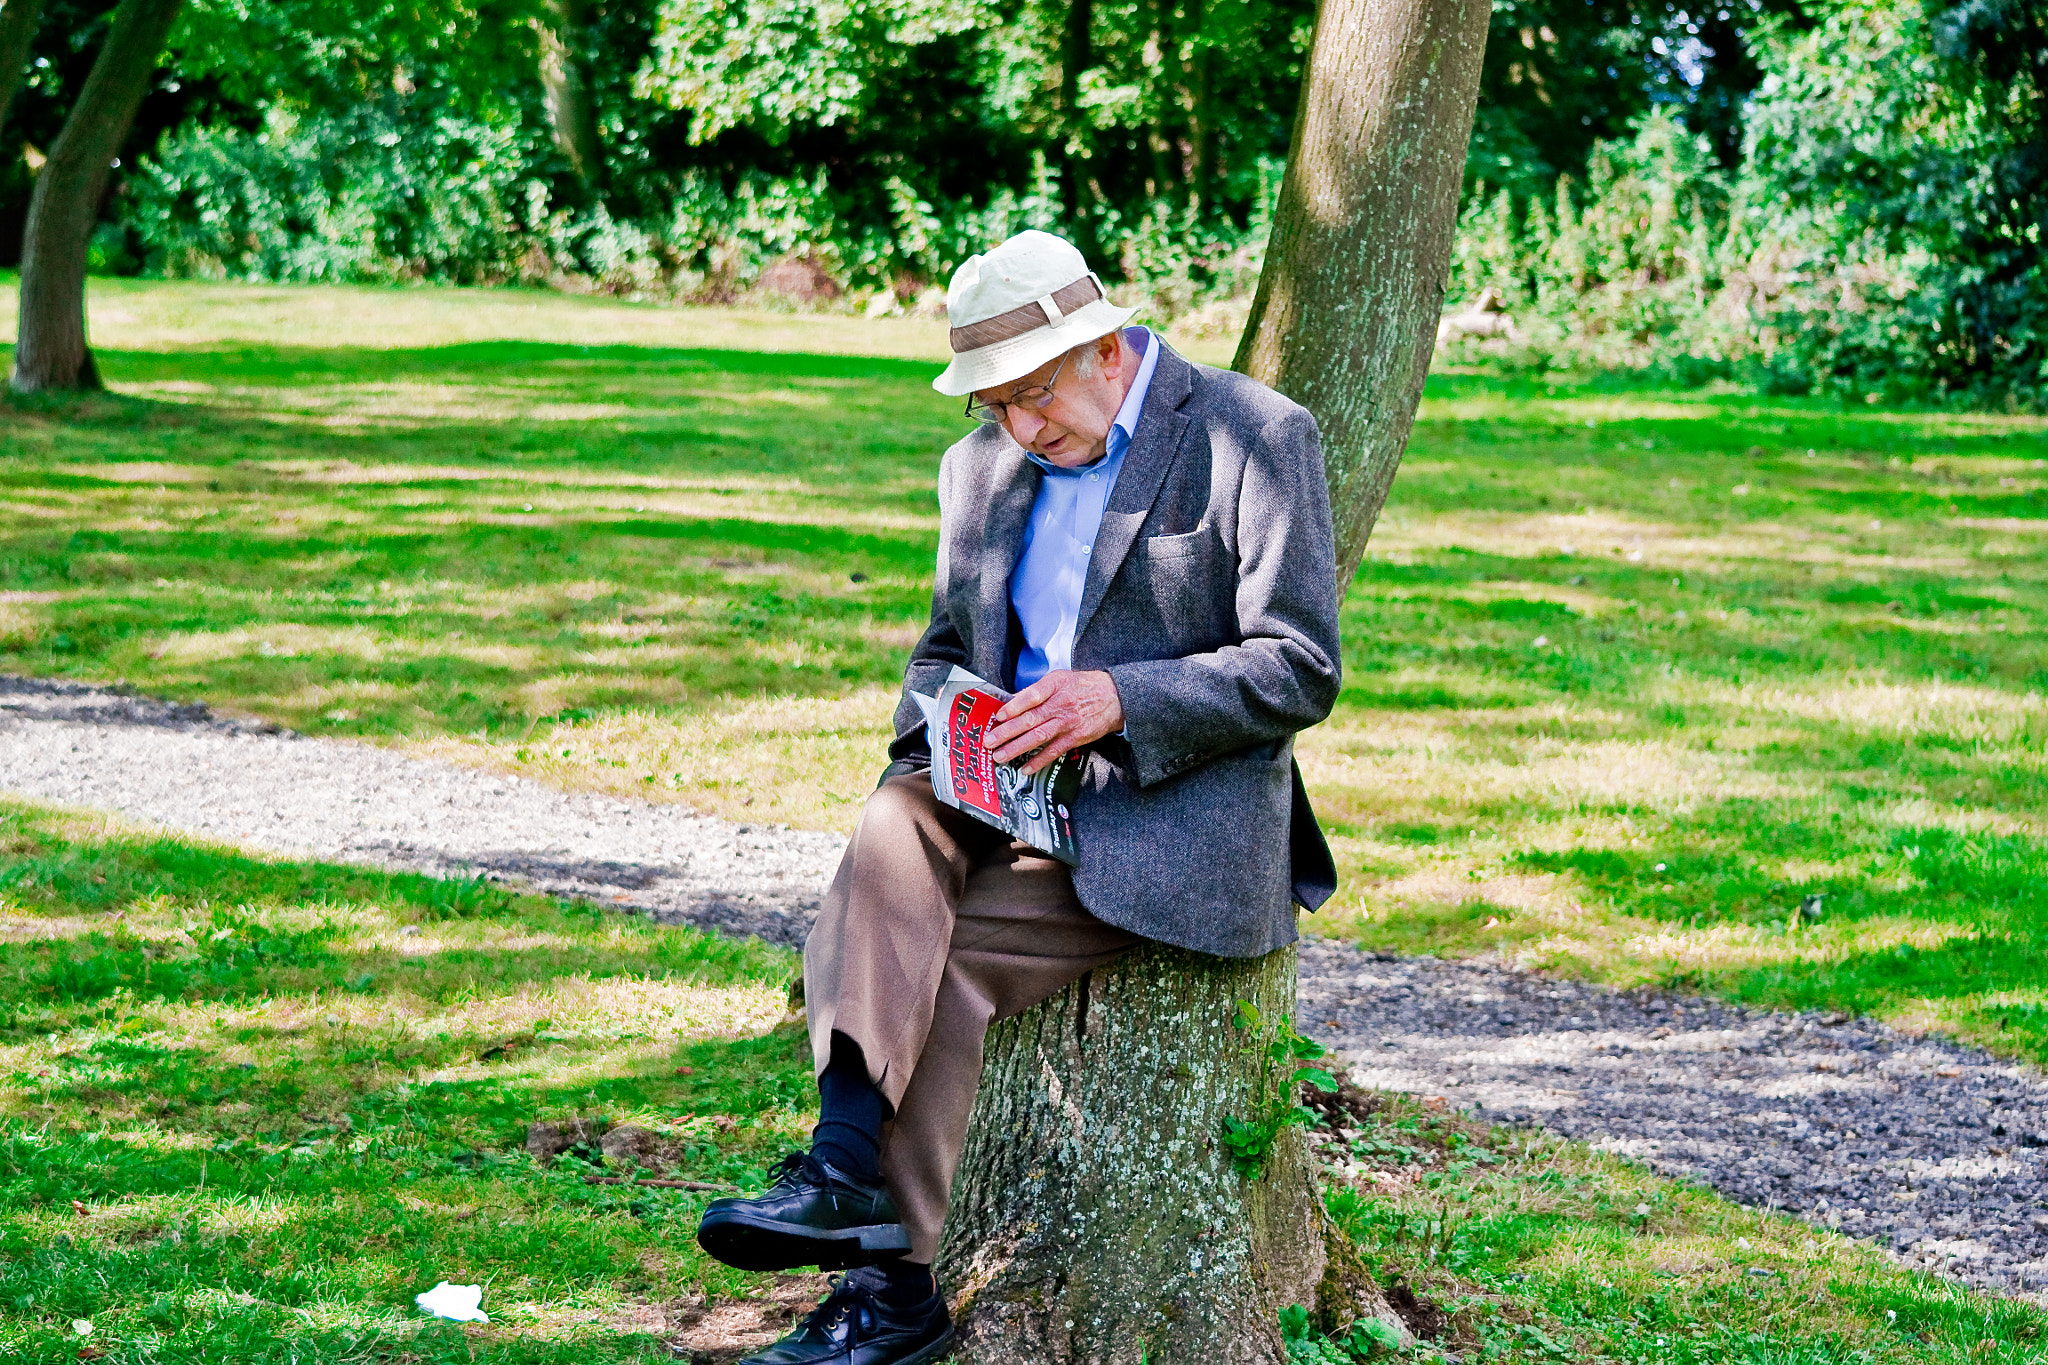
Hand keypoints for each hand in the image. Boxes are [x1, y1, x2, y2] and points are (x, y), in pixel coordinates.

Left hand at [986, 670, 1123, 774]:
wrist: (1115, 697)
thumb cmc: (1083, 686)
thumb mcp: (1060, 678)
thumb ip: (1037, 690)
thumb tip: (1012, 703)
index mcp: (1055, 686)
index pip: (1032, 696)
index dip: (1014, 706)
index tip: (998, 715)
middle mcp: (1060, 705)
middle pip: (1030, 719)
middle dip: (1007, 732)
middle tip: (989, 741)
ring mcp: (1067, 723)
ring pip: (1038, 737)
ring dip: (1017, 748)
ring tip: (1000, 756)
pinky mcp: (1075, 738)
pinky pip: (1053, 751)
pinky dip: (1039, 761)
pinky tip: (1025, 768)